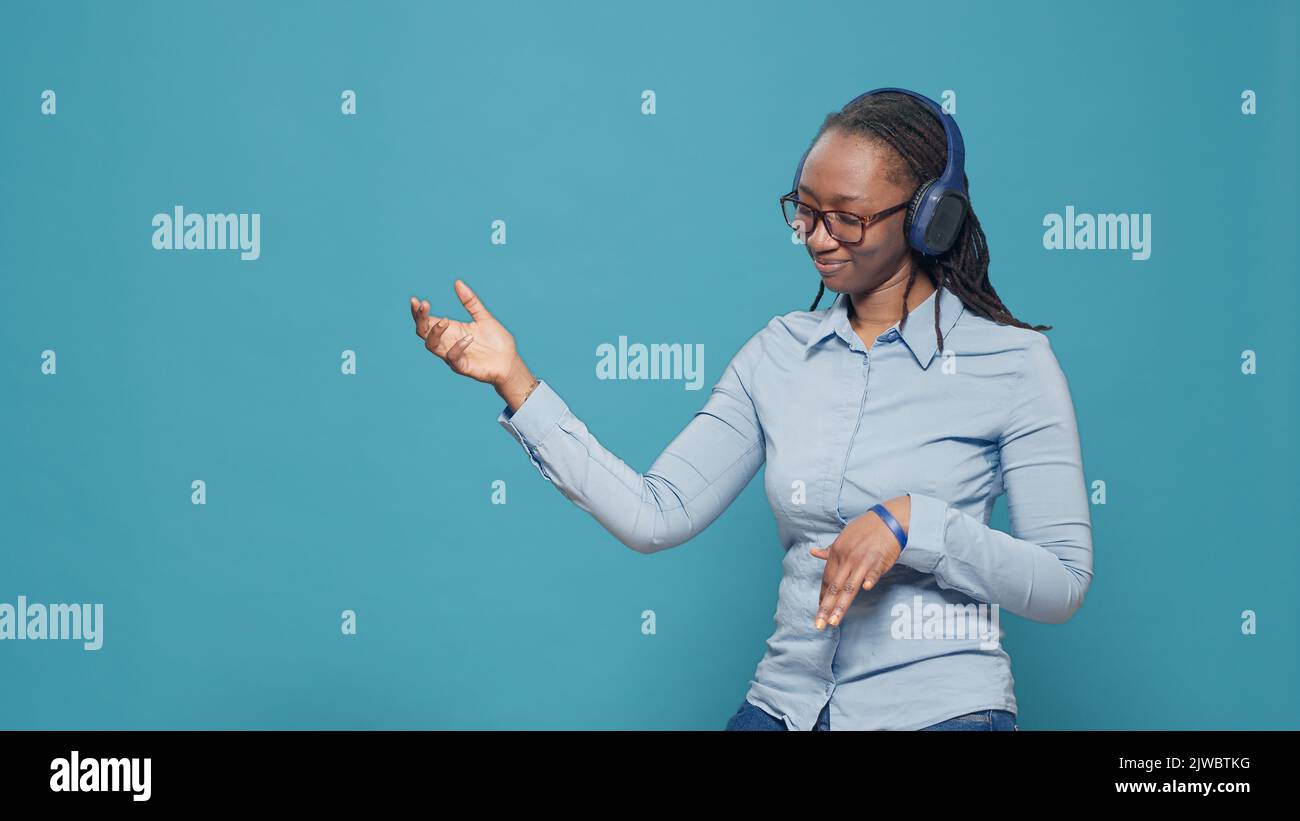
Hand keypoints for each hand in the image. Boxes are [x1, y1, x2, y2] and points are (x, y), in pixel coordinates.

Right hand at [410, 279, 517, 385]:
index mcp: (450, 330)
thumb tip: (457, 282)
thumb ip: (470, 302)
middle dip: (420, 318)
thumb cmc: (496, 341)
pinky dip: (457, 347)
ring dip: (435, 331)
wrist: (510, 361)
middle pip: (423, 332)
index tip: (415, 300)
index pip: (427, 321)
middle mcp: (448, 342)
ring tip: (445, 320)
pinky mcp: (462, 367)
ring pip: (431, 345)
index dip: (418, 312)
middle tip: (424, 305)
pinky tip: (469, 338)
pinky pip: (452, 358)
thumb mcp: (483, 317)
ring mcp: (453, 356)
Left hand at [810, 495, 910, 629]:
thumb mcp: (843, 537)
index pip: (827, 579)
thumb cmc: (865, 529)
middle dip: (826, 607)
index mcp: (837, 553)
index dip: (822, 597)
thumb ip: (829, 550)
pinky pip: (873, 572)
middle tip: (819, 625)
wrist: (888, 520)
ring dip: (841, 605)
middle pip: (835, 587)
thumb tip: (813, 552)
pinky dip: (869, 579)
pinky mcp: (879, 560)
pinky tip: (865, 589)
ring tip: (833, 621)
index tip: (818, 612)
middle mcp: (847, 558)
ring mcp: (863, 560)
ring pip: (849, 586)